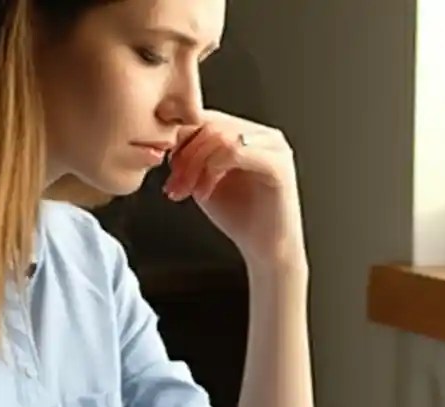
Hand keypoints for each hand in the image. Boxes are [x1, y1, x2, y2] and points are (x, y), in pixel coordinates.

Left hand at [162, 110, 305, 271]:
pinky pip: (236, 152)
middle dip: (185, 155)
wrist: (265, 250)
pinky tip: (204, 193)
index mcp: (245, 134)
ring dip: (194, 165)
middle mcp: (261, 135)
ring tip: (187, 191)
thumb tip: (165, 138)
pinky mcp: (278, 164)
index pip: (206, 118)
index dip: (180, 140)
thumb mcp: (203, 179)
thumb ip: (191, 156)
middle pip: (210, 125)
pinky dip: (212, 171)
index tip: (166, 168)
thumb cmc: (239, 217)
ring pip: (220, 136)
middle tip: (174, 184)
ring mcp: (273, 147)